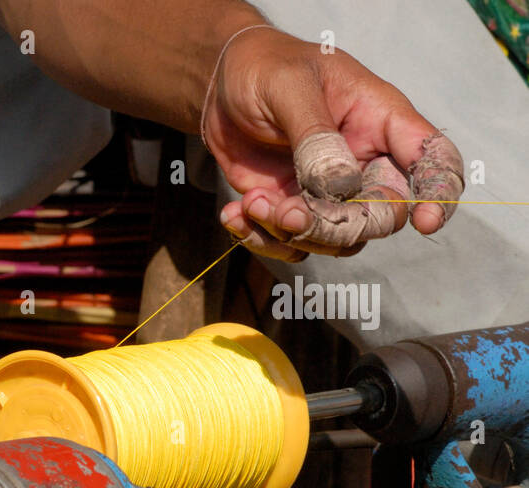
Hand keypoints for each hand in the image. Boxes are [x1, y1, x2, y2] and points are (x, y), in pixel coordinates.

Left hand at [204, 26, 464, 261]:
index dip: (439, 193)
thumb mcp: (289, 87)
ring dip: (292, 234)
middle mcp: (364, 163)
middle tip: (290, 213)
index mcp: (381, 121)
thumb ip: (315, 134)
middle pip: (382, 217)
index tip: (426, 222)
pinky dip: (261, 240)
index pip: (432, 159)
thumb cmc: (266, 69)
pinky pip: (291, 245)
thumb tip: (340, 188)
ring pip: (336, 240)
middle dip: (338, 227)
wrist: (222, 84)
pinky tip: (234, 215)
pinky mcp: (293, 208)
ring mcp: (329, 192)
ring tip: (252, 203)